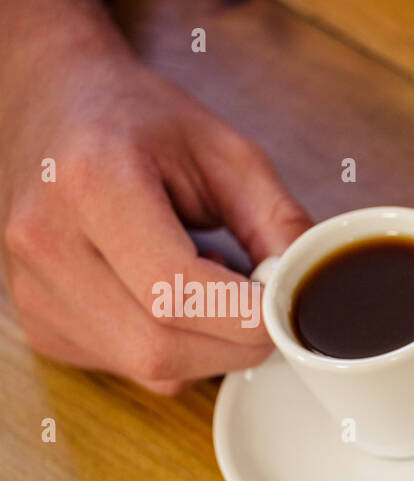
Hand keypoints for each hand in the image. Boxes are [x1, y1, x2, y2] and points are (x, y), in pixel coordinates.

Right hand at [0, 2, 311, 392]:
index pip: (177, 293)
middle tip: (263, 302)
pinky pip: (129, 369)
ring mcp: (32, 290)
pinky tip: (170, 299)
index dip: (248, 317)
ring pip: (149, 368)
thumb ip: (278, 223)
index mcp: (91, 184)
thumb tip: (310, 292)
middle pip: (161, 345)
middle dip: (237, 341)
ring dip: (208, 347)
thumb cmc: (141, 123)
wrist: (56, 107)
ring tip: (210, 284)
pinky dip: (174, 349)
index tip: (287, 304)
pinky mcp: (40, 324)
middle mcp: (44, 242)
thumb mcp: (226, 152)